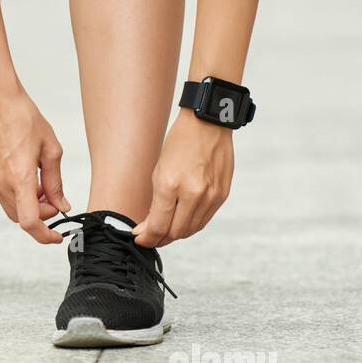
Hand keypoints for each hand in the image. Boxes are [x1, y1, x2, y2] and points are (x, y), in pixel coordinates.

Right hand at [0, 85, 69, 243]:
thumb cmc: (24, 117)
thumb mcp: (51, 149)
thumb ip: (55, 182)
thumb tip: (61, 205)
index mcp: (19, 177)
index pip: (30, 222)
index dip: (45, 235)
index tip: (57, 236)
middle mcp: (0, 183)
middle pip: (21, 218)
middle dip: (42, 217)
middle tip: (55, 200)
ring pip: (12, 209)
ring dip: (30, 206)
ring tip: (43, 185)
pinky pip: (4, 197)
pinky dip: (19, 197)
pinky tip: (29, 178)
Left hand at [134, 110, 233, 247]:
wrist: (208, 124)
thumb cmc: (179, 143)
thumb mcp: (159, 170)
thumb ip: (156, 202)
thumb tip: (149, 228)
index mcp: (171, 185)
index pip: (158, 226)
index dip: (146, 237)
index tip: (139, 238)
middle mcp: (193, 193)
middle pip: (175, 233)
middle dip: (160, 238)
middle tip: (150, 236)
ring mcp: (211, 195)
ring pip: (191, 230)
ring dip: (176, 233)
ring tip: (165, 229)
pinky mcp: (222, 195)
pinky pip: (204, 220)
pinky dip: (191, 224)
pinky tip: (182, 220)